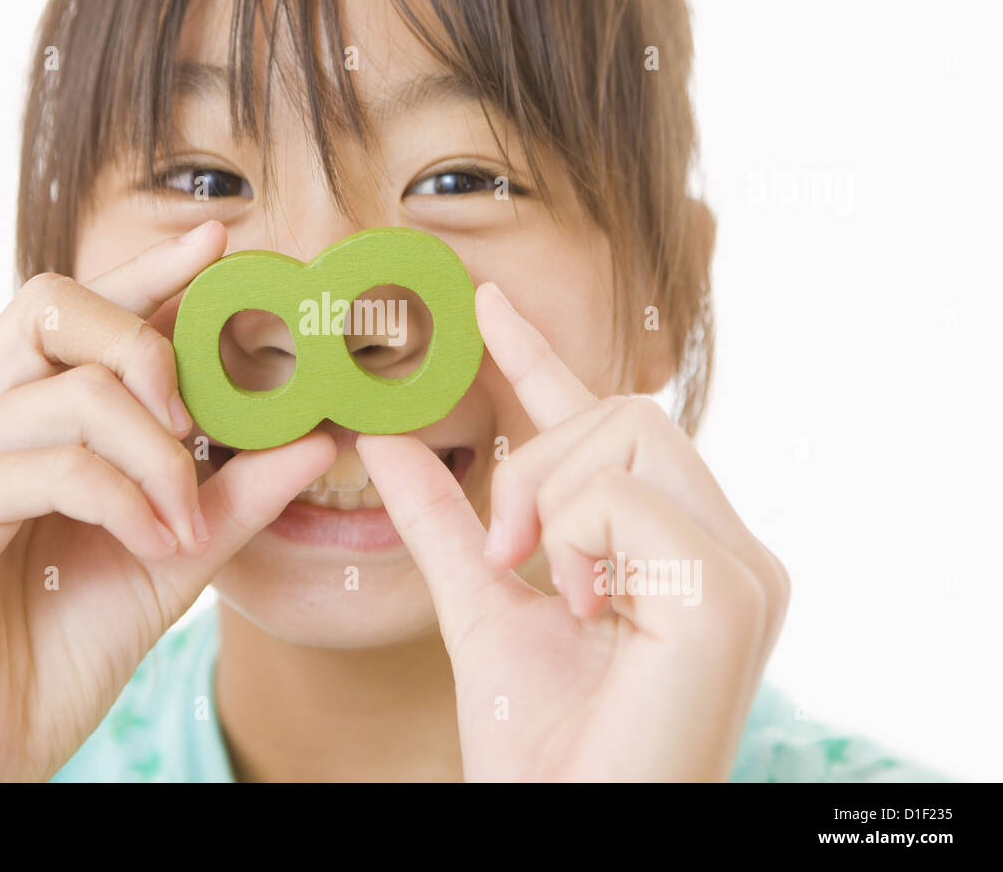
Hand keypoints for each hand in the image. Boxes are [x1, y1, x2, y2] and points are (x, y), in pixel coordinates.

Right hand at [0, 221, 335, 781]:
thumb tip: (315, 438)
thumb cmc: (59, 643)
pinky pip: (58, 465)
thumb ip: (233, 493)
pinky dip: (126, 501)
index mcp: (11, 408)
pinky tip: (153, 545)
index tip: (220, 241)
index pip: (78, 306)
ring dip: (159, 456)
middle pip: (56, 303)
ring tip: (185, 523)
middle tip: (202, 420)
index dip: (147, 269)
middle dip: (151, 344)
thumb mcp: (169, 554)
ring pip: (75, 391)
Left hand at [358, 282, 788, 780]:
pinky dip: (574, 541)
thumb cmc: (539, 742)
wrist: (570, 820)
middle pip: (623, 412)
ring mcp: (739, 565)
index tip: (487, 304)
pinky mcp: (731, 589)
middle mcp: (725, 545)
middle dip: (537, 465)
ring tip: (548, 587)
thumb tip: (384, 438)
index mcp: (673, 547)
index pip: (613, 424)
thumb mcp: (478, 603)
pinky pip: (625, 494)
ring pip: (626, 434)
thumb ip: (441, 520)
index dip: (545, 357)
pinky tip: (583, 608)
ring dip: (551, 504)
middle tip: (509, 551)